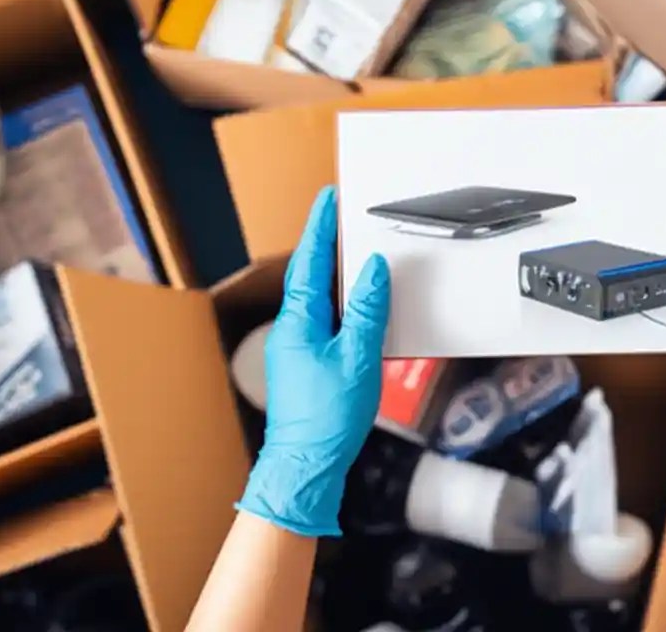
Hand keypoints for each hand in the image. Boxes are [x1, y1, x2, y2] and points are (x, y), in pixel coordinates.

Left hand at [236, 186, 390, 535]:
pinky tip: (357, 310)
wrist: (304, 468)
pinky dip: (339, 306)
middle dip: (326, 246)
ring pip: (316, 301)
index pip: (310, 261)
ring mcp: (295, 349)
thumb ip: (368, 312)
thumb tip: (374, 271)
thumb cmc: (327, 420)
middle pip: (310, 276)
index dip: (321, 227)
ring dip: (333, 276)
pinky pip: (322, 323)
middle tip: (343, 217)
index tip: (329, 197)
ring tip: (353, 254)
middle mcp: (291, 330)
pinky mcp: (304, 367)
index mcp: (299, 322)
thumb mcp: (358, 359)